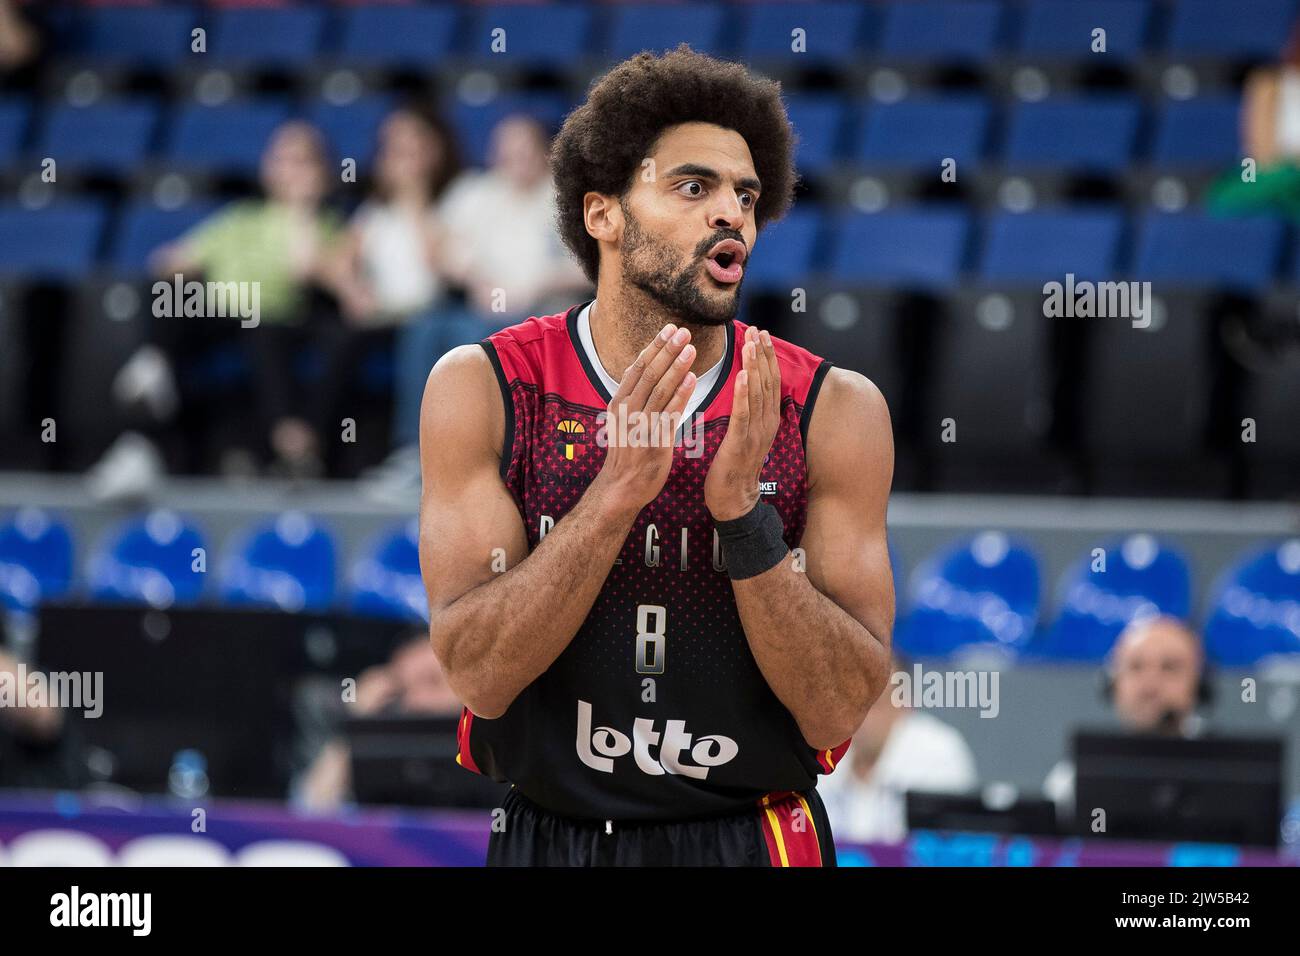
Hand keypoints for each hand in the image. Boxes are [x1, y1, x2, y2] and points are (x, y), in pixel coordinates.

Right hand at [591, 324, 696, 515]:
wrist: (621, 487)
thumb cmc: (627, 451)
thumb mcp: (624, 417)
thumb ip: (636, 394)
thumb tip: (648, 366)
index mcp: (619, 401)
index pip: (637, 367)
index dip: (655, 346)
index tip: (669, 329)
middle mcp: (627, 410)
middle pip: (648, 374)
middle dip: (667, 351)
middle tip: (684, 332)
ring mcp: (639, 425)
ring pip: (659, 390)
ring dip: (676, 367)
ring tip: (691, 349)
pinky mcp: (653, 441)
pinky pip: (668, 414)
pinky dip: (680, 395)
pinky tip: (692, 380)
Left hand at [705, 327, 780, 520]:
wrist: (734, 498)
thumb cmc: (735, 465)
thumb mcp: (747, 433)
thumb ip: (749, 411)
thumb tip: (748, 388)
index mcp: (767, 419)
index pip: (770, 381)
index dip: (768, 357)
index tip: (762, 334)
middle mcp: (766, 422)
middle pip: (768, 382)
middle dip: (763, 354)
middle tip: (758, 330)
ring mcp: (756, 433)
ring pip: (757, 393)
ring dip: (755, 366)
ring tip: (751, 344)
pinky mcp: (741, 442)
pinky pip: (743, 414)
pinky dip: (744, 393)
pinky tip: (742, 375)